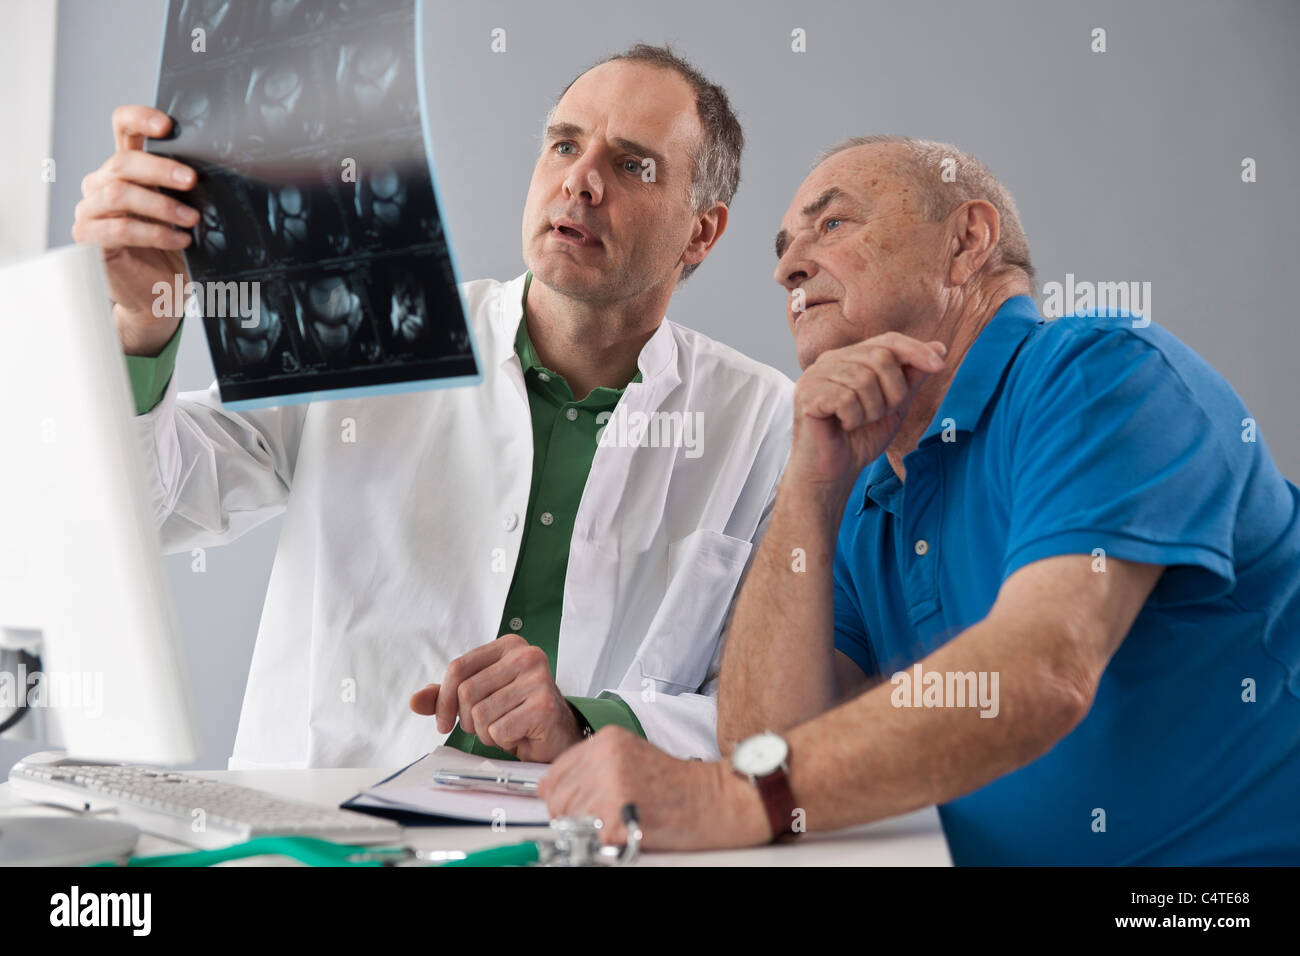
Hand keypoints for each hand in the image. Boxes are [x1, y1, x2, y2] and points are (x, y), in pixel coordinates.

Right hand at [71, 105, 198, 355]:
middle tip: (191, 180)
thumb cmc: (173, 249)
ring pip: (119, 194)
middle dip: (160, 169)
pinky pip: (118, 229)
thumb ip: (186, 191)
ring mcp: (91, 209)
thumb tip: (217, 172)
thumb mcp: (184, 213)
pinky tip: (179, 241)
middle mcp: (102, 183)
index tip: (167, 126)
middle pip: (123, 162)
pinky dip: (153, 233)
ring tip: (192, 220)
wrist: (159, 294)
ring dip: (161, 206)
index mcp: (126, 168)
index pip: (123, 128)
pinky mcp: (88, 237)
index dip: (140, 119)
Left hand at [408, 634, 583, 761]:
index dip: (442, 699)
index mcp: (509, 645)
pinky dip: (502, 741)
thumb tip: (414, 701)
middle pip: (467, 691)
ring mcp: (538, 679)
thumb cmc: (517, 713)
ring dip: (486, 732)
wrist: (556, 736)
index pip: (458, 667)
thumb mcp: (479, 698)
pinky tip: (518, 735)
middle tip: (485, 727)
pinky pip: (498, 729)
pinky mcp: (544, 706)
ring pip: (481, 714)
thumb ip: (446, 695)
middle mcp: (526, 655)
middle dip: (468, 719)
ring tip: (505, 729)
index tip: (443, 722)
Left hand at [538, 726, 770, 850]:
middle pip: (557, 799)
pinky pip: (591, 838)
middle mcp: (605, 758)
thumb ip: (594, 767)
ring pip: (570, 819)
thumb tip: (555, 790)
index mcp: (606, 740)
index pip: (553, 774)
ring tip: (618, 823)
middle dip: (572, 815)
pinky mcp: (617, 816)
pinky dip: (605, 841)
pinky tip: (628, 830)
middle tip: (599, 820)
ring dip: (588, 829)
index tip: (571, 806)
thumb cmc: (679, 784)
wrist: (715, 799)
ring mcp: (610, 786)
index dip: (560, 797)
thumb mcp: (631, 757)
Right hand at [789, 332, 945, 490]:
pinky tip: (843, 426)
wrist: (833, 472)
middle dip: (892, 392)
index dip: (915, 350)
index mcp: (849, 357)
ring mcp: (814, 375)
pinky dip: (853, 419)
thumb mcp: (895, 404)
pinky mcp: (806, 395)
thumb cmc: (859, 439)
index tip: (939, 366)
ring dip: (871, 411)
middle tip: (880, 414)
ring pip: (864, 380)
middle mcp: (830, 360)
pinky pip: (846, 399)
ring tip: (858, 422)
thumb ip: (912, 376)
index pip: (888, 340)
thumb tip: (938, 347)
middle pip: (880, 357)